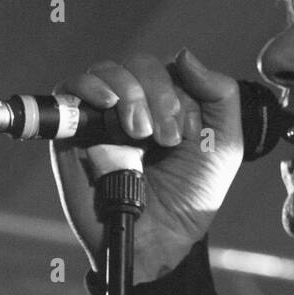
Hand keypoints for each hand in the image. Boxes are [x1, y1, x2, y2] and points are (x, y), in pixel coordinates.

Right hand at [49, 48, 242, 281]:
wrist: (159, 238)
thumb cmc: (190, 198)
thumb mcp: (224, 145)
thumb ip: (220, 96)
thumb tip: (184, 55)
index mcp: (167, 106)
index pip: (168, 68)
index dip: (178, 90)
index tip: (187, 132)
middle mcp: (133, 107)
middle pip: (137, 64)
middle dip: (156, 94)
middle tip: (166, 138)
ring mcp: (101, 117)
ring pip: (105, 72)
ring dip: (129, 94)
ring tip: (140, 134)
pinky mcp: (72, 132)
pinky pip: (69, 90)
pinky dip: (88, 86)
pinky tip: (107, 104)